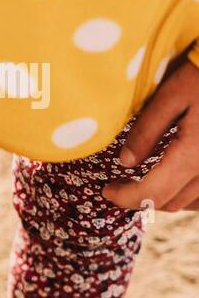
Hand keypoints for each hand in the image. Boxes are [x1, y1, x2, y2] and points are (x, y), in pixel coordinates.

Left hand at [104, 60, 198, 210]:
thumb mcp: (172, 95)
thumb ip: (147, 131)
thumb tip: (125, 162)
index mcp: (193, 156)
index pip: (151, 194)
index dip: (124, 197)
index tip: (106, 190)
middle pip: (170, 202)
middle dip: (141, 198)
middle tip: (121, 183)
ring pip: (189, 202)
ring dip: (164, 197)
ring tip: (144, 181)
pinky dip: (186, 192)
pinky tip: (175, 178)